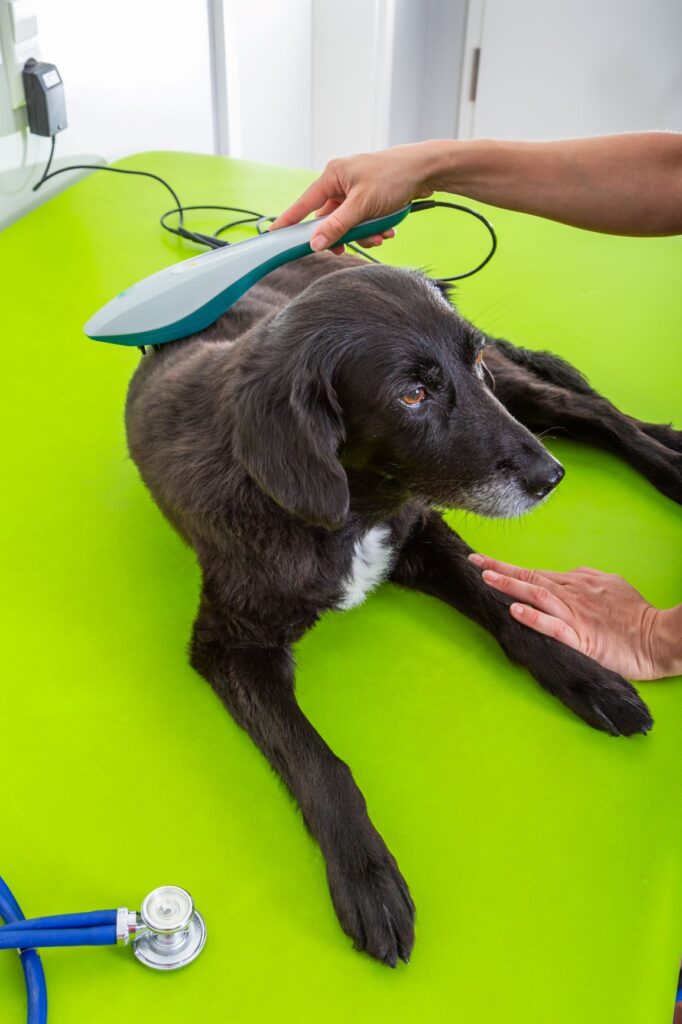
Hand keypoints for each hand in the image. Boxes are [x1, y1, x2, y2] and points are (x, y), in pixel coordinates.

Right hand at [269, 143, 436, 252]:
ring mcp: (354, 189)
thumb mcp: (362, 206)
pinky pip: (362, 220)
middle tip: (355, 244)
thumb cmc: (394, 177)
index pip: (303, 204)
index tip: (273, 234)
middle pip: (329, 220)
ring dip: (364, 234)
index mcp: (332, 176)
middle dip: (345, 235)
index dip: (288, 221)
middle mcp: (340, 181)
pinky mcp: (368, 197)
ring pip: (348, 223)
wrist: (426, 170)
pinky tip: (388, 228)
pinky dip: (373, 228)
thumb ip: (337, 226)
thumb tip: (314, 243)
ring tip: (381, 234)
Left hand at [468, 554, 681, 679]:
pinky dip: (534, 617)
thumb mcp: (611, 584)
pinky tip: (515, 611)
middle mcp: (572, 595)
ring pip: (538, 595)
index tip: (485, 563)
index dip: (509, 567)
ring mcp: (576, 616)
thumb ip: (585, 579)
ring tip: (486, 578)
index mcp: (577, 583)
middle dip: (499, 569)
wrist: (659, 636)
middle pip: (531, 577)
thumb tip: (569, 575)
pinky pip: (554, 627)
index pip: (536, 572)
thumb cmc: (637, 613)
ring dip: (510, 586)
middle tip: (474, 561)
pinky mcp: (583, 638)